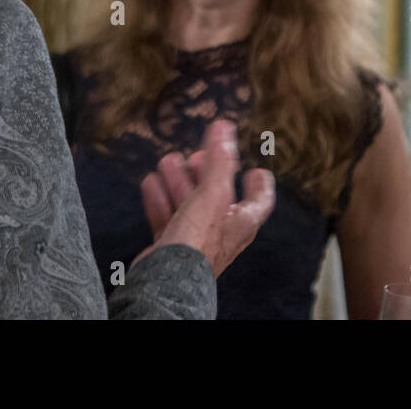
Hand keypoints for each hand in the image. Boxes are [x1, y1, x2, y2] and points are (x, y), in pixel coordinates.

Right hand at [134, 120, 274, 277]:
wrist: (163, 283)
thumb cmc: (195, 244)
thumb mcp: (212, 195)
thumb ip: (219, 161)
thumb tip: (224, 128)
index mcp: (240, 222)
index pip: (259, 200)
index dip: (259, 184)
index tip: (257, 170)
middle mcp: (221, 233)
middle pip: (218, 197)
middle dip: (206, 172)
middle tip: (198, 155)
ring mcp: (195, 241)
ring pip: (189, 205)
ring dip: (179, 181)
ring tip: (167, 161)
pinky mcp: (170, 248)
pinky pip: (167, 219)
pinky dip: (160, 199)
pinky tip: (150, 183)